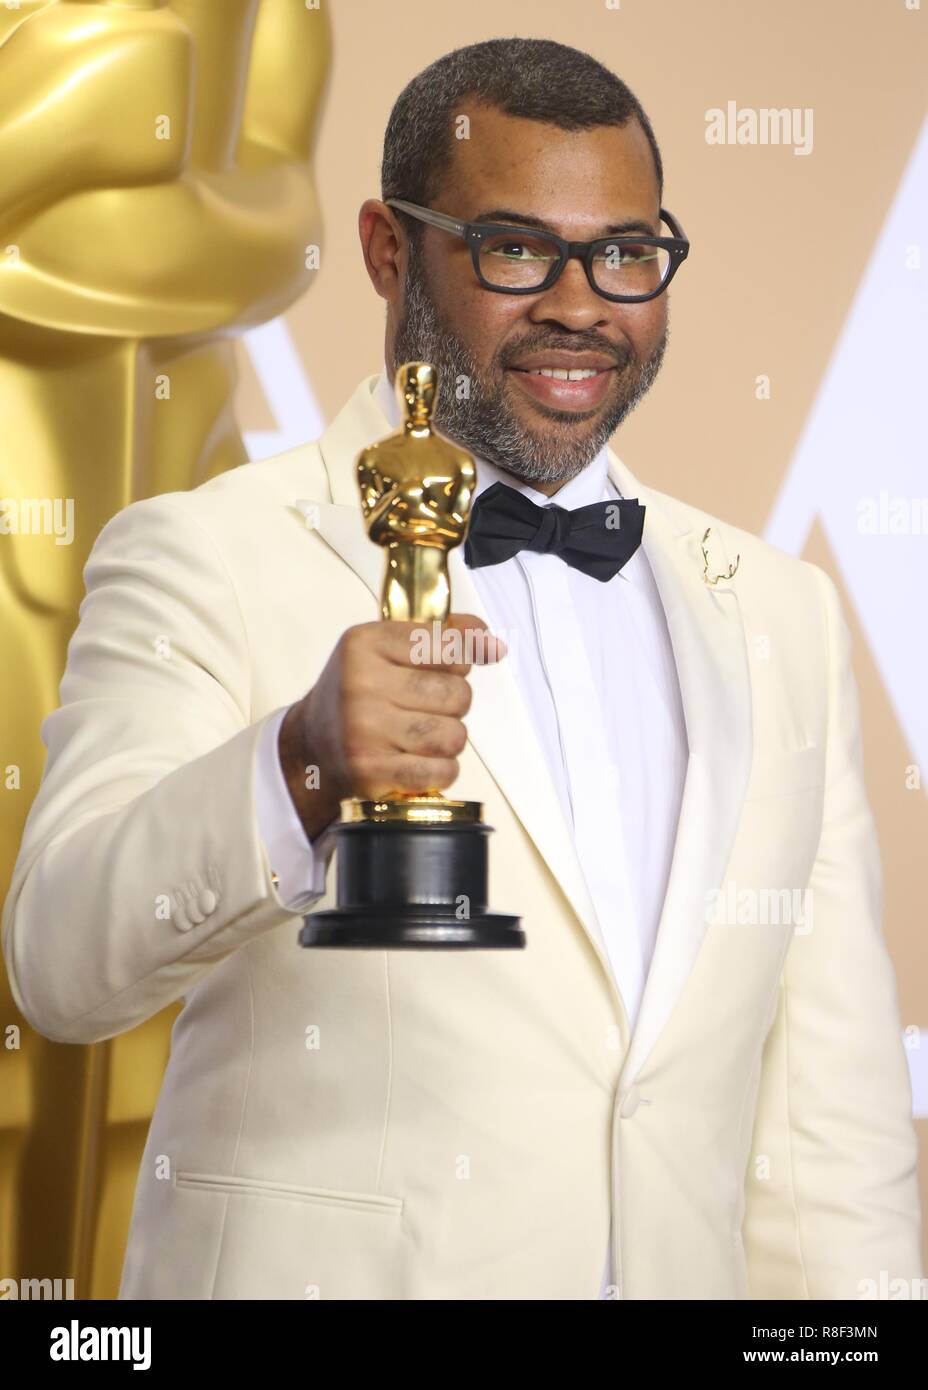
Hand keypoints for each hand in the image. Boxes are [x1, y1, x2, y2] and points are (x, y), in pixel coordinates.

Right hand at [278, 614, 506, 840]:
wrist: (311, 746)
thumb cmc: (360, 692)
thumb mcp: (387, 648)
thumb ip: (444, 635)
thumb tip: (495, 646)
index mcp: (365, 643)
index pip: (450, 645)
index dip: (459, 658)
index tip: (445, 665)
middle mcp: (362, 684)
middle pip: (457, 694)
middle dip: (453, 703)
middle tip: (425, 706)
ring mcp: (364, 730)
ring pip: (454, 736)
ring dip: (448, 739)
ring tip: (421, 734)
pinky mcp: (371, 771)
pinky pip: (442, 771)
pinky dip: (440, 769)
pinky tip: (418, 760)